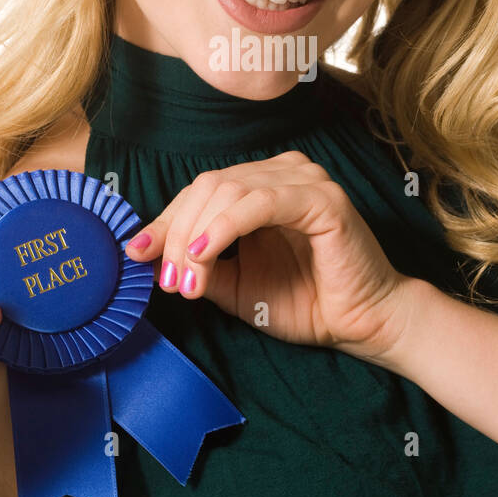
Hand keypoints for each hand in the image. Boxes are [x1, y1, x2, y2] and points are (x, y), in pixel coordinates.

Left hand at [124, 152, 412, 363]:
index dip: (164, 223)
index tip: (136, 255)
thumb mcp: (236, 285)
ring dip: (195, 237)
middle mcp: (281, 173)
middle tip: (170, 283)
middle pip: (206, 187)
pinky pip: (260, 202)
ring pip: (226, 190)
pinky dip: (225, 225)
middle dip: (176, 235)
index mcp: (261, 186)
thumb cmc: (306, 302)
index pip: (198, 192)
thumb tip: (150, 257)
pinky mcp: (321, 198)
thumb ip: (199, 265)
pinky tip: (206, 251)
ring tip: (188, 281)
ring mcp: (303, 180)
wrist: (361, 323)